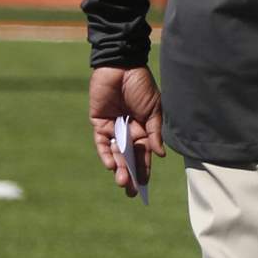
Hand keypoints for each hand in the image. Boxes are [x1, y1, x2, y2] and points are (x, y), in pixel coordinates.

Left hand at [89, 66, 165, 197]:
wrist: (121, 66)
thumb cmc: (141, 85)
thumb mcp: (154, 109)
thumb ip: (154, 132)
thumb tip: (159, 155)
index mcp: (144, 128)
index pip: (144, 154)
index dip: (144, 170)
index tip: (144, 186)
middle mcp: (128, 131)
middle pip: (129, 158)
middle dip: (130, 174)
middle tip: (130, 191)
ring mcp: (113, 128)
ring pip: (115, 153)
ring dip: (119, 168)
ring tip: (123, 181)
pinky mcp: (98, 123)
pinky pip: (101, 143)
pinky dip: (105, 154)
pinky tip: (112, 165)